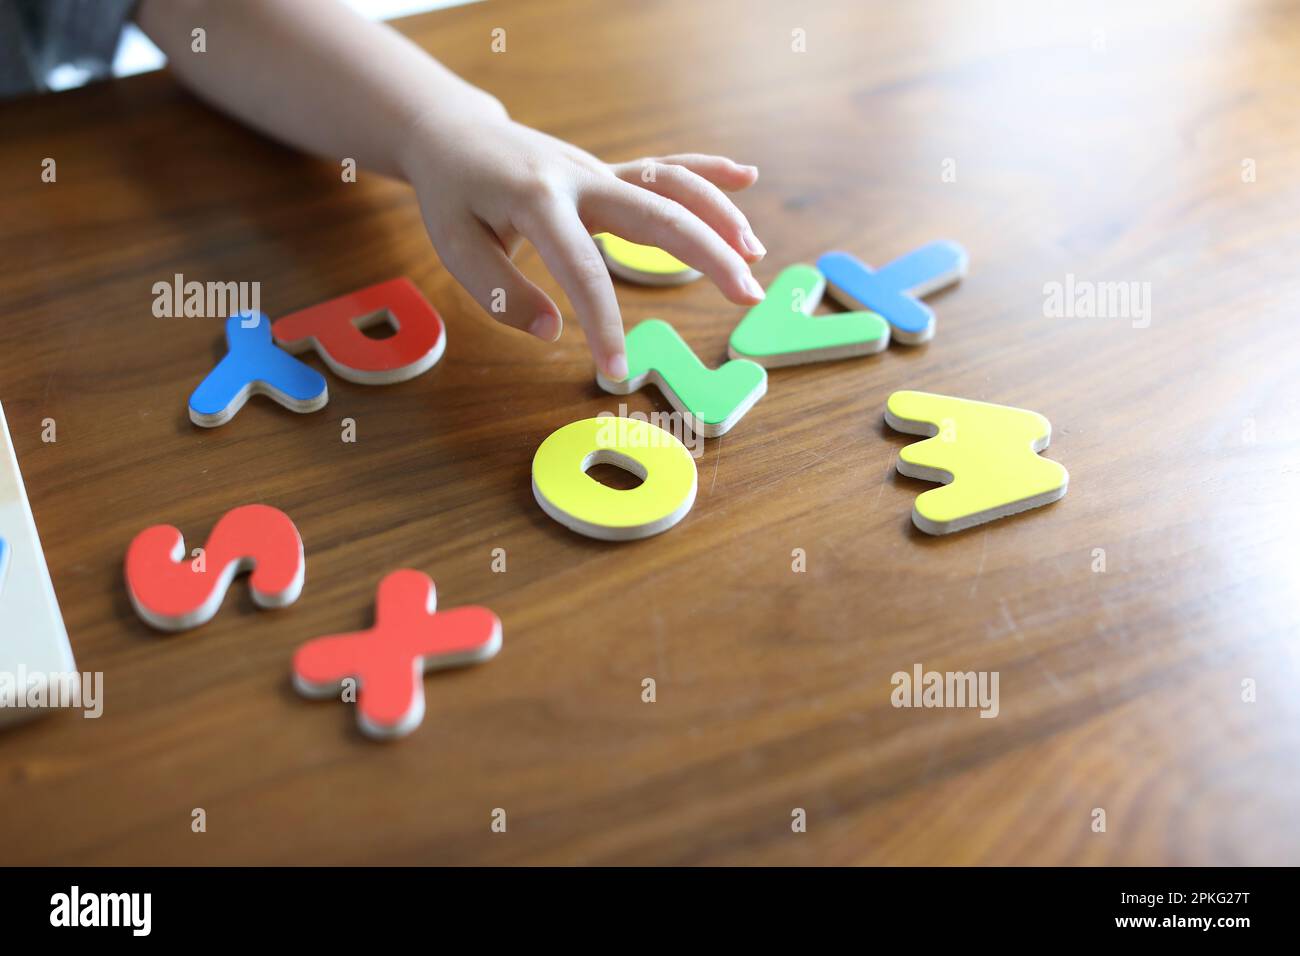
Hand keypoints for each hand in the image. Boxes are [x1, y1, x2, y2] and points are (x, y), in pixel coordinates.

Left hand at [400, 109, 765, 379]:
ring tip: (754, 257)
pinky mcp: (607, 174)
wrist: (455, 135)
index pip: (582, 270)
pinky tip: (746, 176)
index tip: (617, 372)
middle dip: (707, 253)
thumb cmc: (453, 196)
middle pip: (656, 214)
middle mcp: (579, 179)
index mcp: (537, 200)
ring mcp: (598, 172)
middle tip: (748, 296)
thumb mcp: (455, 245)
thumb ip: (501, 292)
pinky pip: (663, 169)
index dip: (604, 325)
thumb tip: (554, 332)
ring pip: (670, 187)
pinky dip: (706, 171)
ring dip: (717, 217)